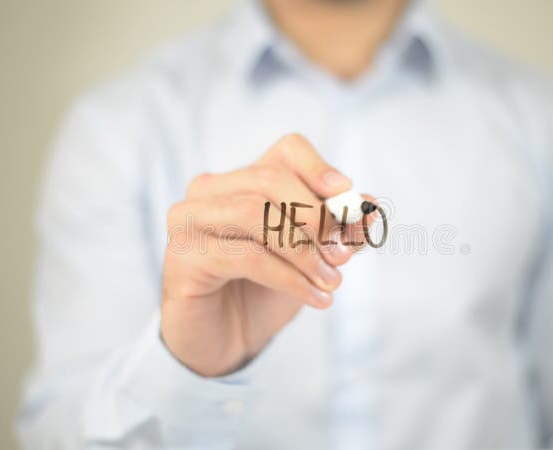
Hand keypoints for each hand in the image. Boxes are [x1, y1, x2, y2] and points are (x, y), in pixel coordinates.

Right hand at [161, 134, 367, 376]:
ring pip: (255, 214)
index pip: (287, 150)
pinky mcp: (183, 256)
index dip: (321, 169)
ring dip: (304, 251)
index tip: (348, 197)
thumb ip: (338, 232)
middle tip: (345, 255)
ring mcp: (189, 219)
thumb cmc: (266, 290)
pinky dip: (290, 278)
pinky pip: (246, 256)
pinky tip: (316, 298)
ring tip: (332, 281)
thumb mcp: (312, 258)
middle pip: (271, 179)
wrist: (227, 340)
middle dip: (317, 216)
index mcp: (244, 180)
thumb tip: (370, 208)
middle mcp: (210, 190)